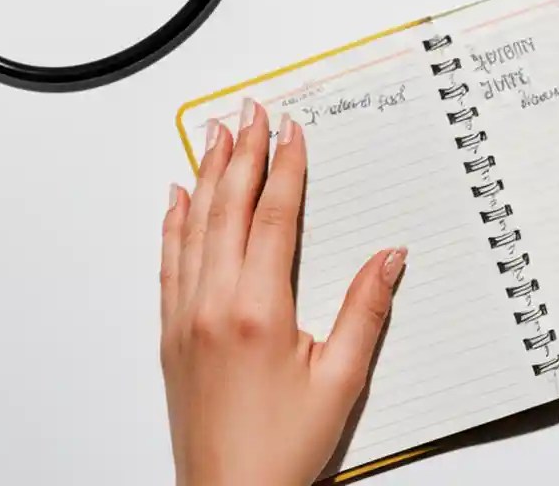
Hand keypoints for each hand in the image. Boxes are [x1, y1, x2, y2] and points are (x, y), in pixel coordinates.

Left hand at [159, 100, 406, 485]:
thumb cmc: (283, 447)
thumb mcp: (342, 381)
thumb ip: (366, 312)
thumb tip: (390, 257)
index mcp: (258, 311)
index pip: (273, 218)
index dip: (286, 169)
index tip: (292, 132)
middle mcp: (213, 305)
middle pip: (228, 209)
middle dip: (241, 153)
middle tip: (249, 112)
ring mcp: (185, 317)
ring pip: (194, 228)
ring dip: (206, 175)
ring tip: (214, 135)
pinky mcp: (171, 334)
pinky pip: (168, 263)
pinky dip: (173, 224)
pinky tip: (177, 199)